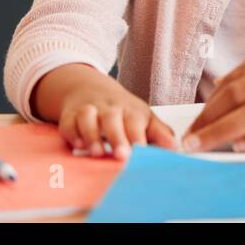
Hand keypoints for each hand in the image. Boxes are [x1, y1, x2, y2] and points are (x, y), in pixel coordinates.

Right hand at [50, 66, 178, 159]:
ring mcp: (89, 111)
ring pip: (88, 119)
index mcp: (131, 110)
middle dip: (117, 137)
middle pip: (112, 119)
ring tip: (98, 153)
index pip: (136, 121)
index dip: (138, 135)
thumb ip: (160, 134)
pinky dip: (71, 134)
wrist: (91, 90)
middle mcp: (110, 109)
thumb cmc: (123, 111)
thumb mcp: (144, 118)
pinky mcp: (70, 116)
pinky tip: (77, 145)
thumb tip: (176, 147)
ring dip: (92, 136)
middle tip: (121, 155)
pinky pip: (68, 124)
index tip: (141, 149)